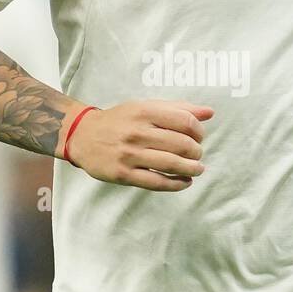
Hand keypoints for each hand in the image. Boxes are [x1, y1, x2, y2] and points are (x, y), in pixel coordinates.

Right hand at [60, 100, 213, 190]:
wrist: (82, 136)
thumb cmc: (120, 121)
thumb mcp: (145, 107)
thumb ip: (178, 108)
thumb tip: (210, 112)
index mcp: (144, 111)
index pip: (184, 120)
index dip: (198, 130)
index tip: (199, 136)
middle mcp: (137, 132)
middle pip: (182, 144)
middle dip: (196, 151)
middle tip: (197, 154)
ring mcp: (129, 155)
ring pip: (172, 164)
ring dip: (192, 169)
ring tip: (197, 169)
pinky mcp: (123, 174)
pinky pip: (157, 182)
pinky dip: (176, 184)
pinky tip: (184, 182)